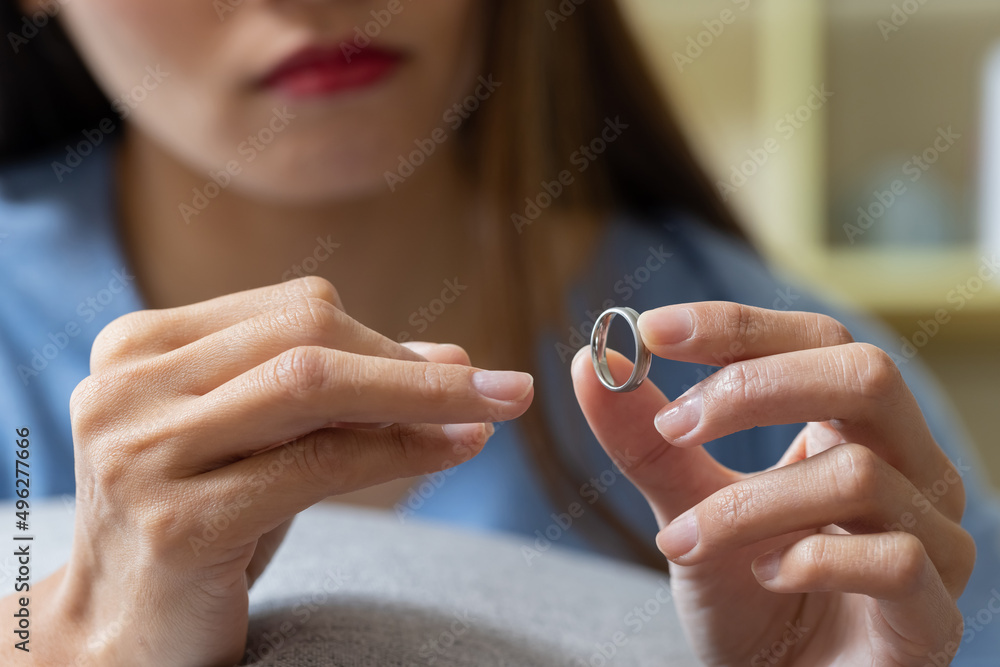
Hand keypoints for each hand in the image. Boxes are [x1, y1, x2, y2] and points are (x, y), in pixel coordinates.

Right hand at [5, 277, 532, 665]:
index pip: (294, 311)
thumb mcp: (264, 440)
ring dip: (425, 394)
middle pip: (307, 337)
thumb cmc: (200, 522)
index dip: (385, 339)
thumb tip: (456, 354)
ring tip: (498, 404)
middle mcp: (128, 389)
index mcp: (137, 347)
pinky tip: (459, 447)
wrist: (117, 639)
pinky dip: (400, 451)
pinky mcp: (178, 524)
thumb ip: (343, 391)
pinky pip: (316, 466)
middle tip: (503, 385)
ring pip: (315, 387)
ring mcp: (144, 455)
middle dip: (416, 362)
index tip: (452, 370)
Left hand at [572, 301, 973, 665]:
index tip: (652, 331)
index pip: (817, 340)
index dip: (739, 327)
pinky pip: (893, 560)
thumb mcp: (685, 505)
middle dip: (755, 389)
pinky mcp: (933, 615)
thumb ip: (646, 440)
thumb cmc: (746, 592)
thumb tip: (592, 360)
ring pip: (859, 474)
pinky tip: (764, 574)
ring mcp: (935, 539)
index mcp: (858, 428)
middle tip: (671, 425)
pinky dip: (810, 560)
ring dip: (749, 505)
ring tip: (686, 539)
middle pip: (865, 375)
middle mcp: (913, 469)